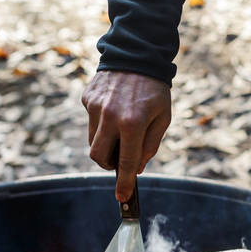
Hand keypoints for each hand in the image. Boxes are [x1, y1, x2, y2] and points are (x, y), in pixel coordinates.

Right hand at [82, 70, 171, 200]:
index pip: (127, 162)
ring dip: (105, 145)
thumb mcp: (163, 118)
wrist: (137, 53)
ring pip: (92, 141)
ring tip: (121, 130)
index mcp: (134, 123)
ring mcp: (95, 107)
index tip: (122, 198)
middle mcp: (111, 116)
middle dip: (108, 165)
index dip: (125, 183)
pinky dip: (102, 124)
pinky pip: (91, 122)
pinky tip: (114, 109)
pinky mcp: (87, 99)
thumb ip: (150, 146)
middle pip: (98, 156)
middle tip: (119, 161)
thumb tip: (137, 168)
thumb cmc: (155, 90)